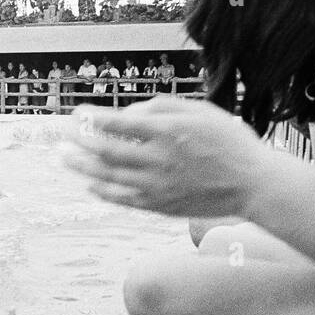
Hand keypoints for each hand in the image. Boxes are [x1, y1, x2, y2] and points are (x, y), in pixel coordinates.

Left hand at [63, 99, 266, 217]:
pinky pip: (123, 199)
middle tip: (62, 136)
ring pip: (109, 176)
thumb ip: (160, 108)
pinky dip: (103, 190)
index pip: (118, 124)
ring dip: (82, 166)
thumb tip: (126, 116)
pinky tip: (90, 183)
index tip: (78, 113)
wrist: (252, 184)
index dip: (93, 118)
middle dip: (80, 142)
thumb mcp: (199, 111)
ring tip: (63, 158)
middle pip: (106, 151)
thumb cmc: (228, 142)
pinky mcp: (160, 206)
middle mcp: (158, 160)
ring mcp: (157, 186)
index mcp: (168, 132)